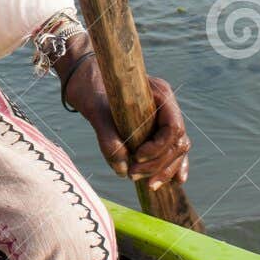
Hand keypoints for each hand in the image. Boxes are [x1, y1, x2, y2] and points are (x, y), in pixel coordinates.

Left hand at [57, 43, 190, 190]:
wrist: (82, 75)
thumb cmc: (89, 85)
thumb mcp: (94, 109)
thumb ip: (108, 138)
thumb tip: (123, 170)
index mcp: (159, 92)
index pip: (173, 127)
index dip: (159, 147)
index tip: (137, 156)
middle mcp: (165, 105)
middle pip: (177, 142)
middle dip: (159, 163)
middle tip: (134, 175)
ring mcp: (162, 116)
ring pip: (176, 148)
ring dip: (164, 169)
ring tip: (148, 184)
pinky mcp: (154, 127)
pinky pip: (171, 148)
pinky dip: (172, 165)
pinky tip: (175, 181)